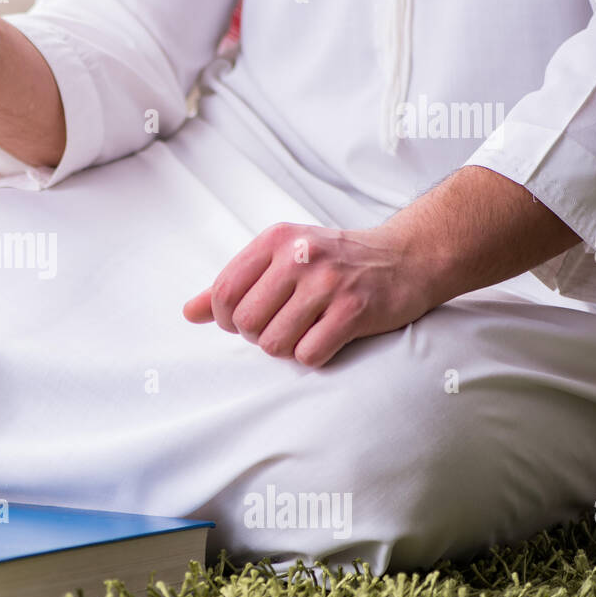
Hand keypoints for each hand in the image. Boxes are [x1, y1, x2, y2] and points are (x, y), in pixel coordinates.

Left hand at [182, 222, 438, 367]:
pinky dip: (313, 355)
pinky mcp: (355, 310)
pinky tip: (328, 338)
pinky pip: (309, 354)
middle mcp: (299, 256)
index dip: (227, 319)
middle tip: (281, 326)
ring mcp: (328, 283)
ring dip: (286, 348)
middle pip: (245, 322)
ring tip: (305, 331)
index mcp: (275, 240)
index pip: (224, 292)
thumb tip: (189, 312)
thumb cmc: (335, 262)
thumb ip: (234, 284)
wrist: (405, 258)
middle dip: (257, 336)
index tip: (246, 320)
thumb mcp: (282, 258)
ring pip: (273, 343)